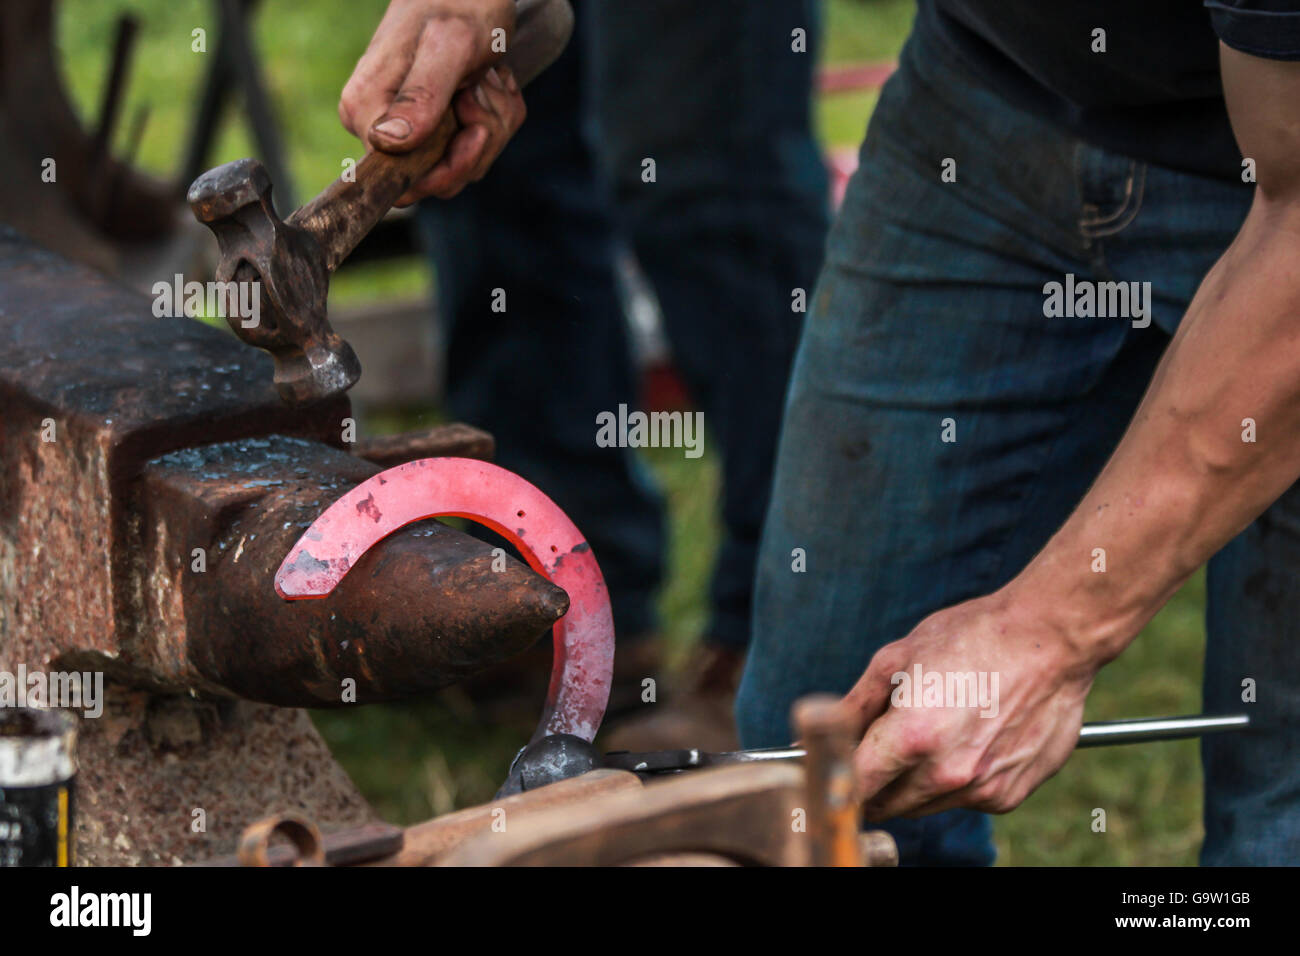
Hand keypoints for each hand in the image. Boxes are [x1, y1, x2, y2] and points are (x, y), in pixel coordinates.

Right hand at [339, 0, 525, 202]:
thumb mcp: (449, 47)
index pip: (404, 181)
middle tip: (484, 87)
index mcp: (365, 111)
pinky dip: (494, 117)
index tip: (473, 122)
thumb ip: (421, 96)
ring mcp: (404, 128)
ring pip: (462, 164)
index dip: (450, 163)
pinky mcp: (429, 126)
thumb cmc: (459, 4)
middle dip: (479, 139)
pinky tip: (491, 82)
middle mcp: (377, 125)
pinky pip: (471, 148)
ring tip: (487, 78)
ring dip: (492, 122)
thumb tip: (388, 143)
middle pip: (440, 179)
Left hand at [839, 588, 1100, 819]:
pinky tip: (969, 738)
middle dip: (874, 780)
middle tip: (881, 744)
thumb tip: (808, 737)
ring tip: (935, 729)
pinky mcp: (1008, 796)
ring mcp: (981, 789)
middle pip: (885, 803)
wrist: (1051, 640)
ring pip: (923, 805)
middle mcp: (947, 772)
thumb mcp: (898, 658)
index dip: (834, 778)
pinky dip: (955, 779)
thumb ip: (853, 707)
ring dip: (915, 781)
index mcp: (912, 736)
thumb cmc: (973, 638)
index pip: (852, 785)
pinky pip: (963, 799)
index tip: (826, 768)